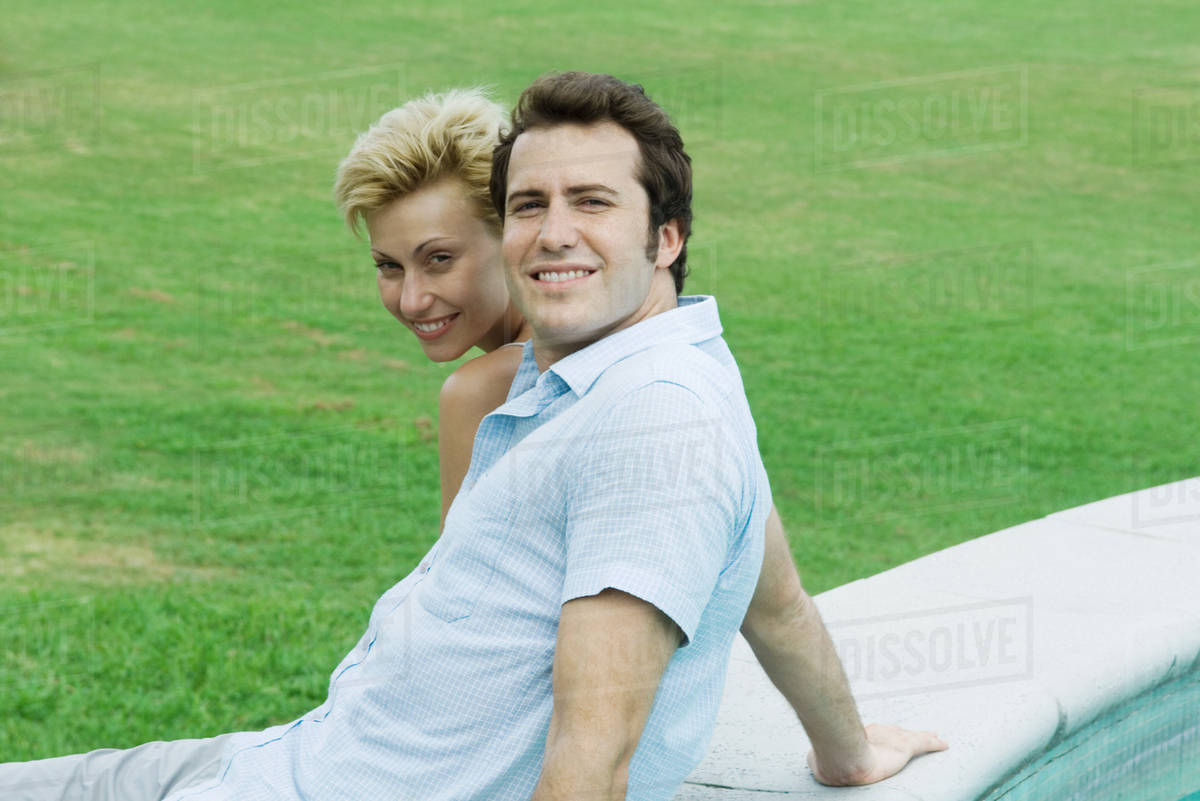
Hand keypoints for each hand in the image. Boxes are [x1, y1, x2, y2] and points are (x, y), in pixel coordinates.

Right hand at [807, 723, 947, 785]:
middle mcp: (879, 734)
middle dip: (905, 735)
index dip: (884, 738)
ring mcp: (892, 739)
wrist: (844, 758)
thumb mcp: (823, 759)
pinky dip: (935, 744)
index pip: (878, 736)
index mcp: (862, 737)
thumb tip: (814, 761)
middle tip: (915, 736)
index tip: (885, 741)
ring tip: (936, 738)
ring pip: (913, 737)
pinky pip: (924, 743)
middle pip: (897, 734)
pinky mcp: (905, 746)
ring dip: (925, 737)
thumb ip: (823, 760)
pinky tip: (945, 744)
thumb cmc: (830, 759)